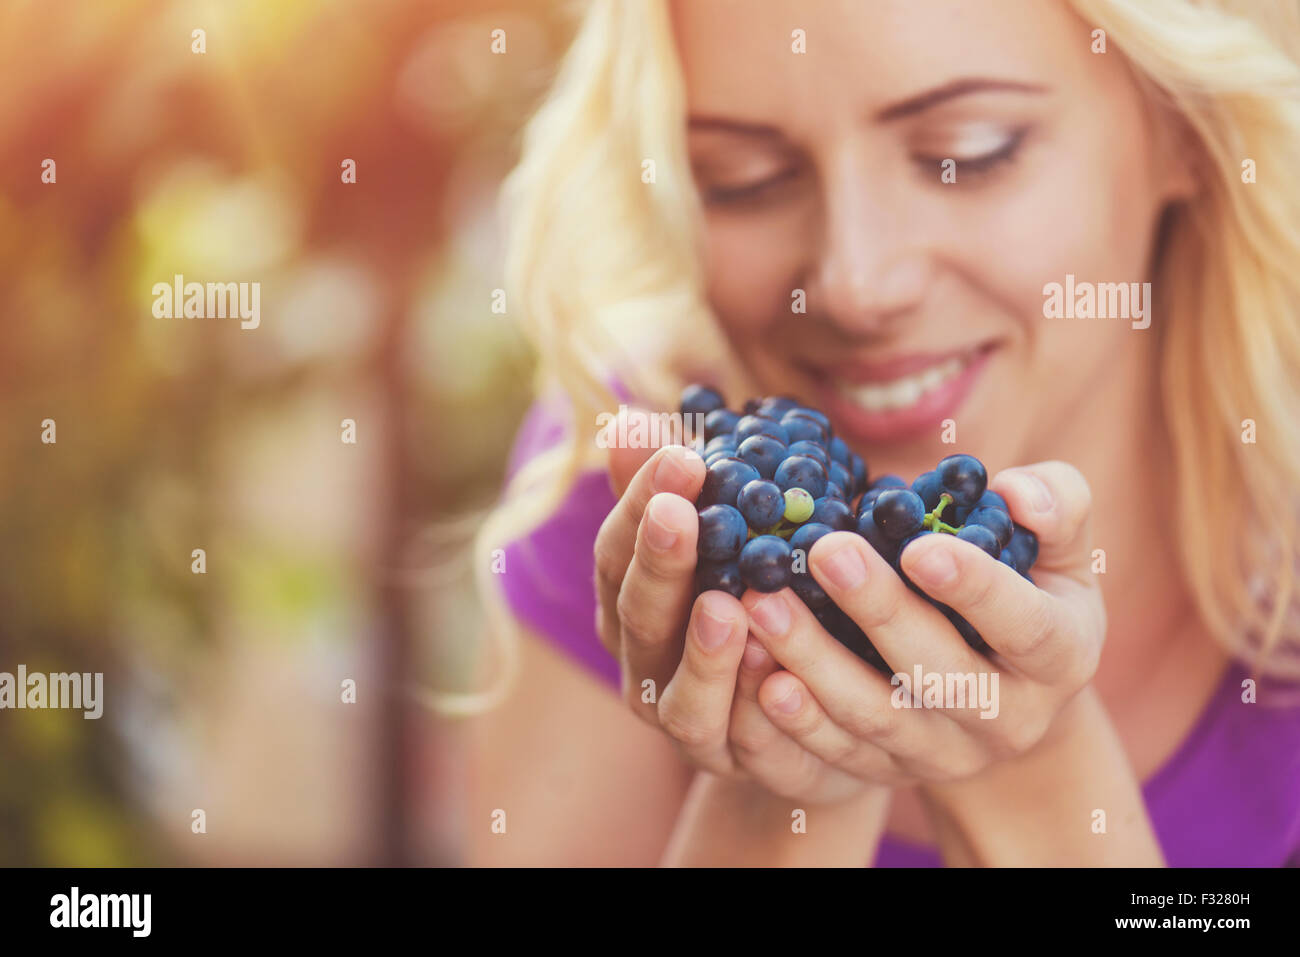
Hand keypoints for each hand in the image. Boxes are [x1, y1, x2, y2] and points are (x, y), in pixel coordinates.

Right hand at [592, 410, 872, 804]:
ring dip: (699, 654)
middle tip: (679, 512)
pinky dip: (755, 717)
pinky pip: (739, 748)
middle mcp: (642, 662)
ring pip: (676, 696)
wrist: (805, 711)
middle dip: (658, 563)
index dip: (640, 500)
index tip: (681, 453)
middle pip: (637, 614)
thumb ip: (680, 488)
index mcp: (631, 599)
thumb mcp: (727, 537)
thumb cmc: (757, 597)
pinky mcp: (732, 766)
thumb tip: (630, 419)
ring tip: (725, 607)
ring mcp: (681, 723)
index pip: (618, 546)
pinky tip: (781, 676)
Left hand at [739, 461, 1105, 785]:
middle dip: (879, 611)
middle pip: (939, 675)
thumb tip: (1017, 491)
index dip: (977, 589)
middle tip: (824, 552)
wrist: (1008, 697)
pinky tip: (753, 671)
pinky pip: (834, 753)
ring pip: (875, 717)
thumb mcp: (1061, 554)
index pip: (1025, 627)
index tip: (920, 547)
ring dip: (815, 662)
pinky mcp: (887, 771)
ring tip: (762, 605)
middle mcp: (1007, 720)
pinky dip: (792, 718)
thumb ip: (1057, 508)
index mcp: (1061, 659)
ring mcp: (943, 754)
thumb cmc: (1030, 593)